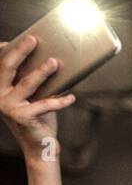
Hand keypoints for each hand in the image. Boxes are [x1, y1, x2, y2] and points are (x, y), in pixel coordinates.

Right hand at [0, 37, 75, 161]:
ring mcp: (9, 106)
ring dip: (42, 72)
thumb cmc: (38, 119)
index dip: (8, 49)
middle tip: (34, 39)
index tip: (19, 37)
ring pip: (27, 83)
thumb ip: (33, 82)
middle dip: (21, 51)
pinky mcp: (23, 117)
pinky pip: (45, 104)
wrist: (39, 147)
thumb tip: (49, 60)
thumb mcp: (34, 98)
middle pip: (8, 67)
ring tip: (54, 62)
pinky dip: (60, 101)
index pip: (1, 64)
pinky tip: (71, 97)